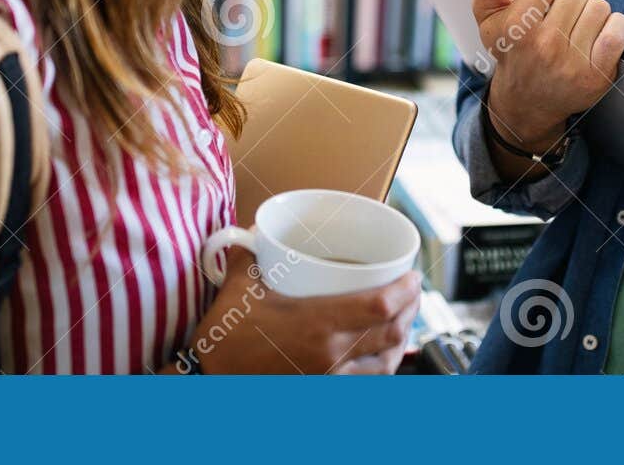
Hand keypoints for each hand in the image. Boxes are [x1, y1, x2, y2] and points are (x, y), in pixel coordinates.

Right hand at [187, 251, 420, 374]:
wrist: (209, 383)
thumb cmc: (224, 339)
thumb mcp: (237, 288)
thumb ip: (249, 252)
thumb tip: (252, 228)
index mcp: (318, 324)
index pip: (381, 306)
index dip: (407, 291)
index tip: (415, 275)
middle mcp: (331, 355)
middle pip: (392, 334)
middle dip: (411, 311)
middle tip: (413, 292)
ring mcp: (330, 380)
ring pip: (385, 364)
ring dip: (401, 341)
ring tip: (403, 322)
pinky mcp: (323, 395)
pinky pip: (366, 385)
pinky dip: (381, 369)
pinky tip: (380, 357)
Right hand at [473, 0, 623, 152]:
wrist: (526, 101)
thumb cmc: (509, 47)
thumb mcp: (488, 12)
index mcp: (518, 26)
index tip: (543, 1)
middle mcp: (545, 45)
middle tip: (562, 15)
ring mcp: (573, 62)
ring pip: (600, 6)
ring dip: (592, 12)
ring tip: (577, 27)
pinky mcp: (598, 75)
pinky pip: (619, 29)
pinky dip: (616, 26)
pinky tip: (600, 35)